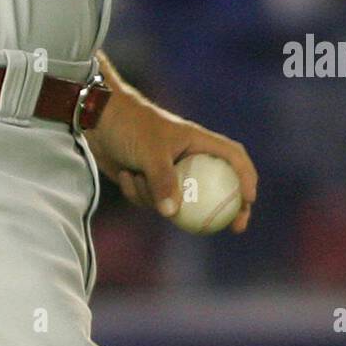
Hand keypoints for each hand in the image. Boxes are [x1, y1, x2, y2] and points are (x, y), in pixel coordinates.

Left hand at [86, 61, 257, 233]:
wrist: (96, 117)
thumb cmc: (130, 125)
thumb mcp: (150, 152)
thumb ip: (163, 182)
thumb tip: (173, 214)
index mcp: (197, 141)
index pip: (233, 157)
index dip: (247, 178)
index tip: (249, 202)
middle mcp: (187, 156)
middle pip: (216, 186)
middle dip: (225, 208)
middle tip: (232, 228)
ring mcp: (168, 169)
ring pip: (176, 199)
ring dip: (153, 197)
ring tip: (134, 175)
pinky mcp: (147, 179)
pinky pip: (151, 200)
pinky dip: (136, 192)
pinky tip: (123, 173)